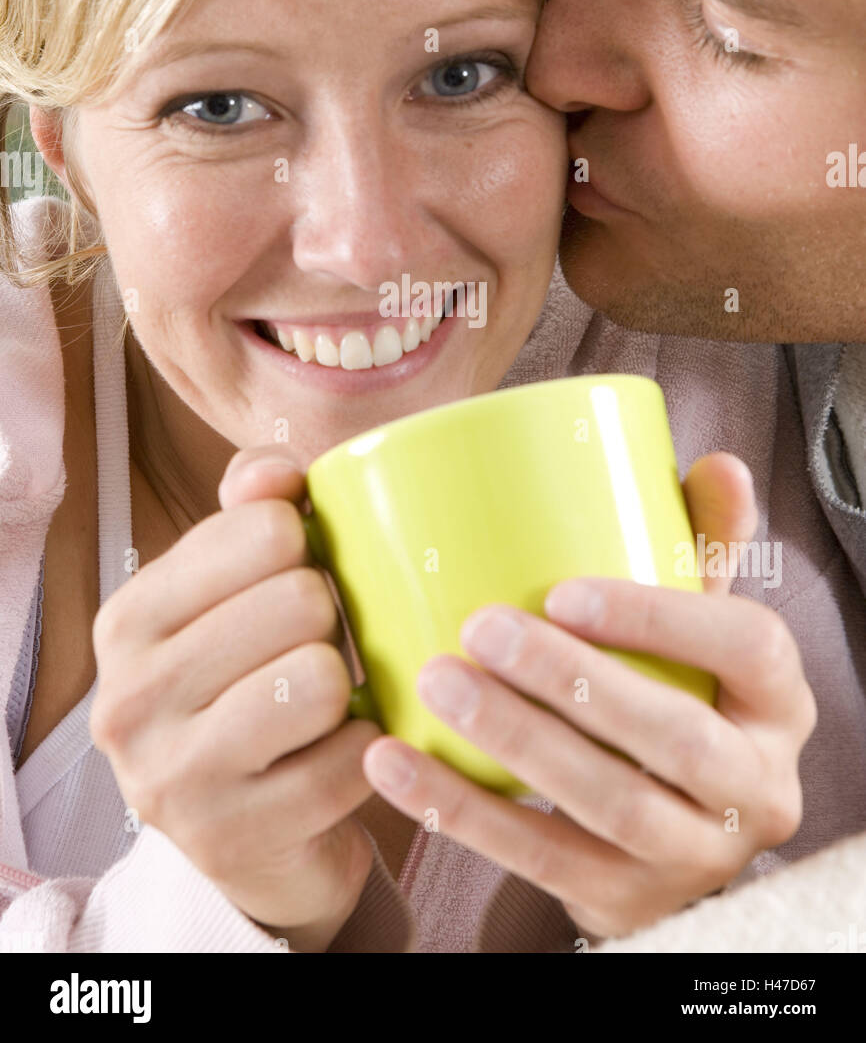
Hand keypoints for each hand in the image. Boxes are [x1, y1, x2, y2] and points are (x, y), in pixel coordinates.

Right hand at [90, 446, 381, 951]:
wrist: (255, 835)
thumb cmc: (253, 684)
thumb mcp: (237, 591)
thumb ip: (254, 510)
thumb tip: (280, 473)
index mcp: (128, 619)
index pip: (264, 529)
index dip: (310, 549)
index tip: (299, 581)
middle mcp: (128, 698)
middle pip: (301, 601)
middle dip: (335, 621)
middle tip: (320, 650)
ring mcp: (172, 776)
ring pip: (321, 679)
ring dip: (349, 689)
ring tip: (329, 704)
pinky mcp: (232, 840)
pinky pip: (351, 763)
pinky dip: (368, 753)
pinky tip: (343, 756)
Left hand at [362, 452, 817, 939]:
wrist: (668, 841)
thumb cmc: (677, 696)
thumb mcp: (699, 628)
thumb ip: (699, 547)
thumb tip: (718, 465)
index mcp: (776, 701)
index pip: (748, 648)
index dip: (660, 619)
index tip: (564, 591)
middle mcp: (755, 786)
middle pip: (674, 736)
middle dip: (573, 681)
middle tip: (480, 629)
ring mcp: (694, 855)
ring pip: (611, 805)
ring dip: (515, 742)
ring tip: (435, 684)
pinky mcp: (628, 903)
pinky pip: (544, 862)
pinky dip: (464, 812)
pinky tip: (397, 765)